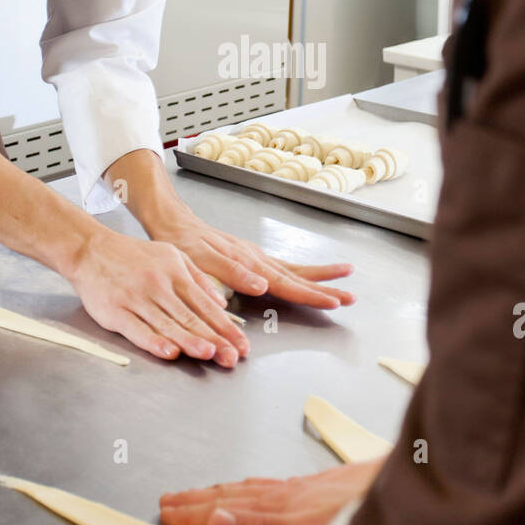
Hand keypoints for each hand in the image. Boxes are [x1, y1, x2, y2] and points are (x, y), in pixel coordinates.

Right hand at [64, 226, 247, 366]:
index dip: (225, 326)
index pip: (205, 304)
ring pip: (167, 324)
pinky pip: (137, 329)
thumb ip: (198, 278)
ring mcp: (136, 299)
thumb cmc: (133, 256)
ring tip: (209, 353)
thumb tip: (222, 302)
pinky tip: (169, 351)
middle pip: (190, 316)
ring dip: (189, 341)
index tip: (240, 343)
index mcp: (175, 273)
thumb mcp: (171, 255)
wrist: (91, 250)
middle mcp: (158, 285)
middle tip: (232, 356)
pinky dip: (154, 341)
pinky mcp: (115, 311)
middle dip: (215, 338)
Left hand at [150, 214, 355, 310]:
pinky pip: (282, 266)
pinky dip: (300, 271)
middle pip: (297, 276)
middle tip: (352, 297)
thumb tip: (262, 285)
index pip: (286, 283)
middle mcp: (256, 258)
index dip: (311, 295)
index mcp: (247, 262)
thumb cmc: (182, 243)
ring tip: (345, 275)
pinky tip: (309, 275)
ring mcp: (255, 256)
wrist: (173, 223)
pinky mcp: (251, 257)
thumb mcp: (199, 259)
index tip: (334, 301)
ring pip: (293, 269)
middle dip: (325, 288)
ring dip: (319, 276)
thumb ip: (230, 273)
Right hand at [159, 459, 384, 524]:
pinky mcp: (336, 486)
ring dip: (227, 494)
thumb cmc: (371, 514)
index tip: (165, 512)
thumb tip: (215, 524)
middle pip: (238, 496)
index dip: (194, 512)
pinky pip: (283, 486)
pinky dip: (261, 490)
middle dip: (201, 499)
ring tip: (204, 495)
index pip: (228, 509)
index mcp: (286, 508)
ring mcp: (315, 489)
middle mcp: (295, 495)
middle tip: (169, 501)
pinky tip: (264, 492)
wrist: (420, 482)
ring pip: (259, 490)